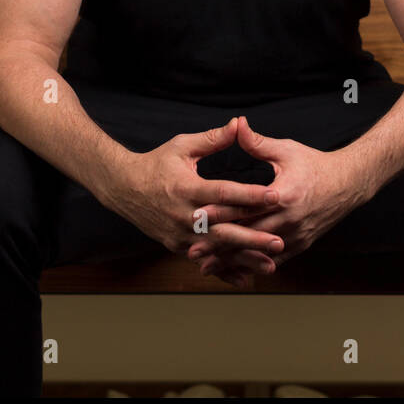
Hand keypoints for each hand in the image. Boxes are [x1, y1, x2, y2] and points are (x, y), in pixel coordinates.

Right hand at [99, 117, 284, 283]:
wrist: (123, 188)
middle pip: (224, 229)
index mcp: (187, 188)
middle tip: (280, 242)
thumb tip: (239, 124)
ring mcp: (180, 234)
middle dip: (253, 238)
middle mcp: (184, 215)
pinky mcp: (177, 246)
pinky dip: (224, 271)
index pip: (224, 193)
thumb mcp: (182, 146)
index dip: (250, 195)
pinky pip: (205, 260)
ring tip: (270, 265)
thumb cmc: (156, 163)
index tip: (276, 196)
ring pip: (217, 250)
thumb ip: (213, 139)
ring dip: (244, 258)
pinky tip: (245, 279)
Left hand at [189, 116, 370, 278]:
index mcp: (284, 195)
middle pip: (248, 235)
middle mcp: (290, 219)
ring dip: (233, 260)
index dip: (220, 213)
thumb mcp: (286, 150)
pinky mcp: (302, 244)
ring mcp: (297, 235)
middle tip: (193, 251)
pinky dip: (254, 264)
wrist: (350, 183)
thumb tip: (237, 124)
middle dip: (219, 245)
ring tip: (208, 267)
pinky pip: (275, 259)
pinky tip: (236, 271)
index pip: (246, 207)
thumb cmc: (316, 164)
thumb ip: (258, 142)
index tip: (196, 217)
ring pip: (259, 252)